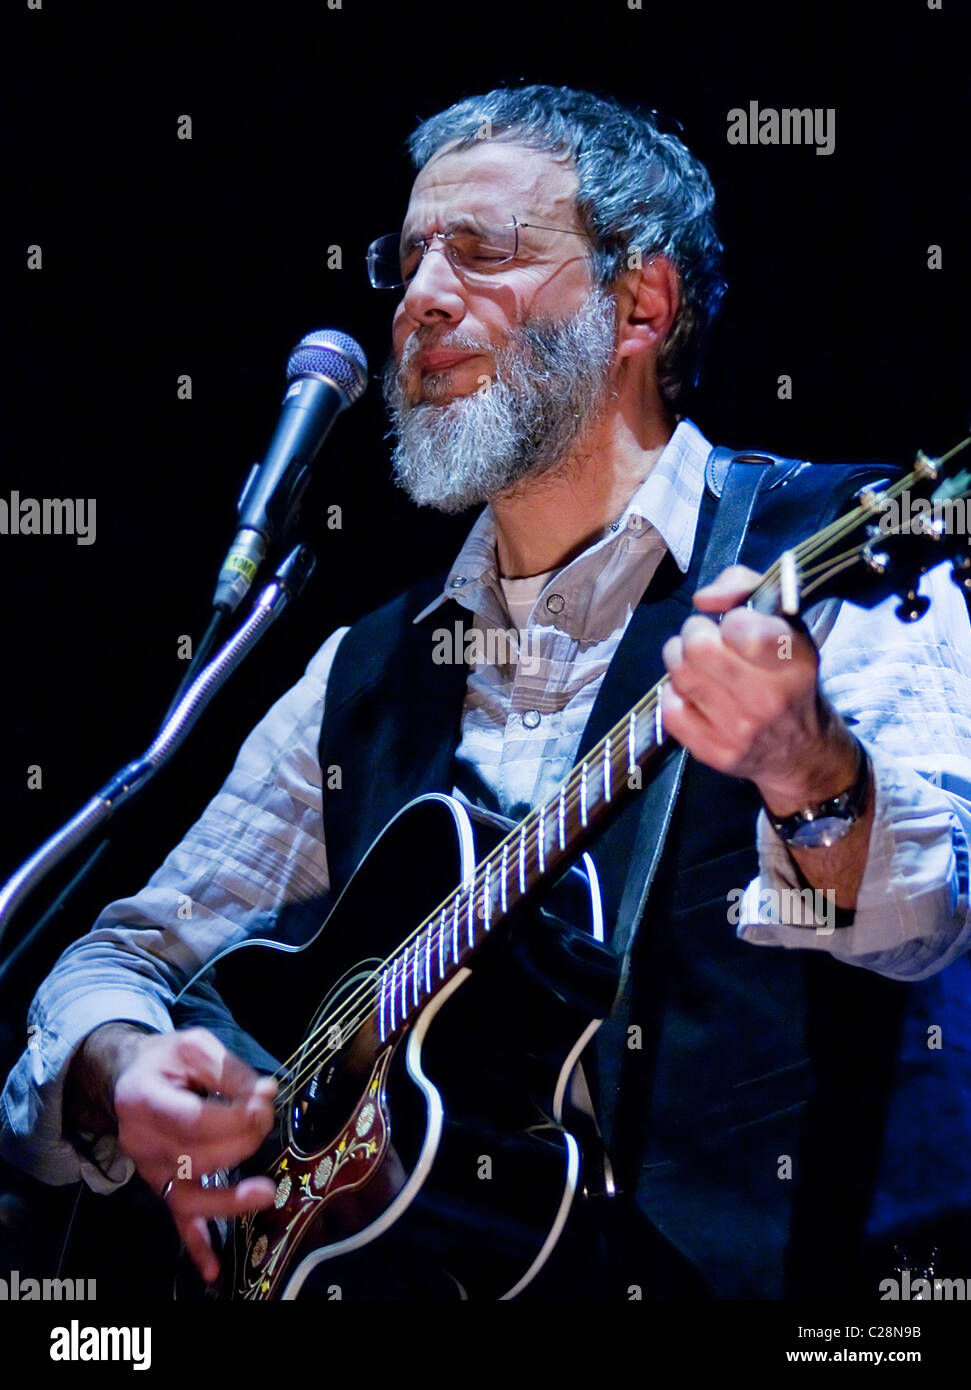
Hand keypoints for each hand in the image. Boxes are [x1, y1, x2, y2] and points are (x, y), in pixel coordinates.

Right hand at [108, 1027, 277, 1283]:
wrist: (128, 1078)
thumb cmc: (166, 1059)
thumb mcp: (195, 1046)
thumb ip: (229, 1069)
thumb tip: (266, 1094)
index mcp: (143, 1100)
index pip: (193, 1121)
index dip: (234, 1117)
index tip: (265, 1101)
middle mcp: (141, 1143)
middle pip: (197, 1158)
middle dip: (243, 1140)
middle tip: (267, 1116)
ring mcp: (150, 1171)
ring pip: (191, 1195)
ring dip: (230, 1197)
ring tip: (265, 1192)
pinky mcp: (162, 1186)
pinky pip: (178, 1220)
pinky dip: (195, 1245)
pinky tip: (212, 1269)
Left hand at [660, 564, 857, 810]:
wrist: (801, 750)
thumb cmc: (788, 675)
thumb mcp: (785, 621)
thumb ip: (744, 587)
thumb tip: (703, 599)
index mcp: (795, 662)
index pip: (741, 628)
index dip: (730, 619)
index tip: (736, 626)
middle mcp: (769, 699)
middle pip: (698, 647)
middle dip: (695, 632)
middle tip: (706, 638)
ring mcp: (740, 730)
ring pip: (679, 674)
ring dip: (680, 658)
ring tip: (696, 661)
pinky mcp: (714, 753)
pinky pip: (669, 708)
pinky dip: (675, 694)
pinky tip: (693, 692)